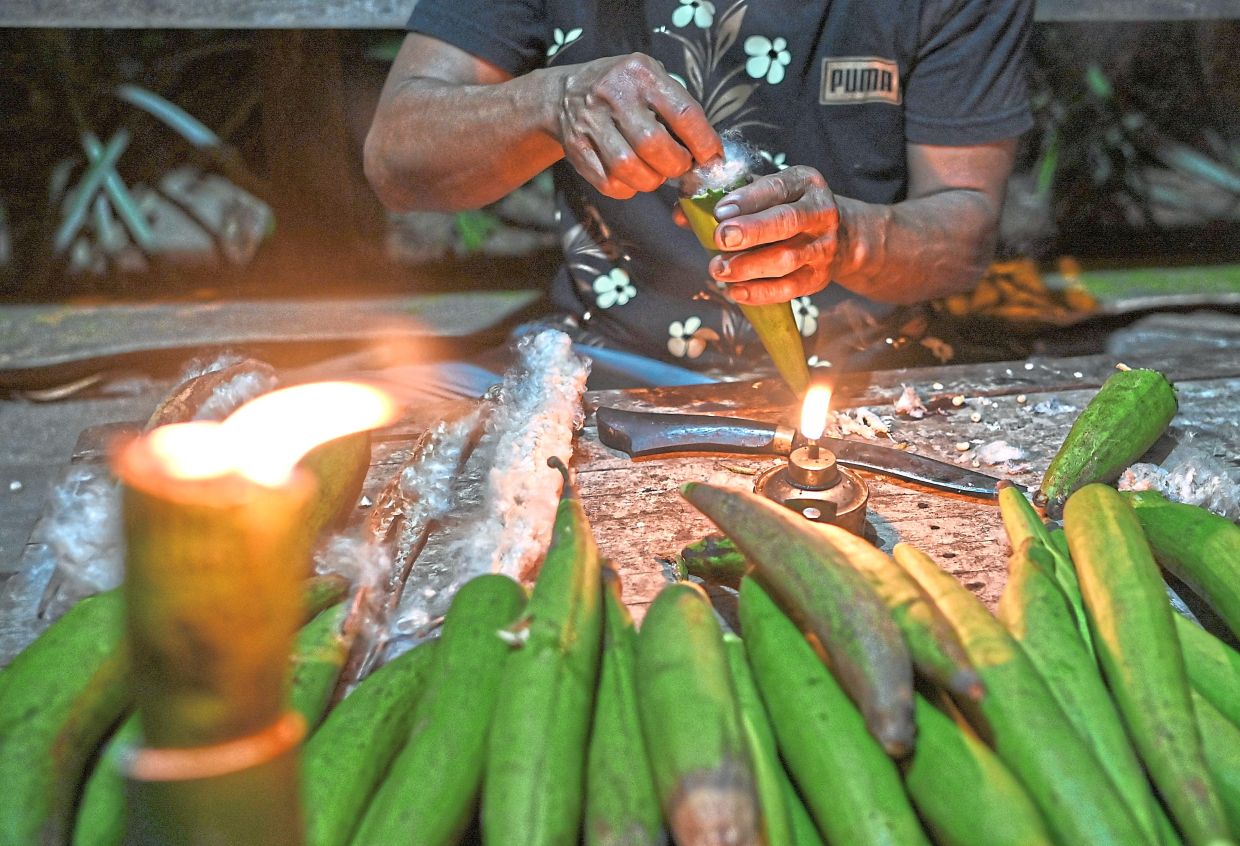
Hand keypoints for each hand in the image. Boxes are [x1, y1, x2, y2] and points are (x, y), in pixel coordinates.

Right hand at [554, 54, 721, 198]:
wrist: (566, 92)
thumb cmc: (623, 90)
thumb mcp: (651, 80)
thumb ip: (677, 109)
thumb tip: (708, 153)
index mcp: (642, 74)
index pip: (683, 114)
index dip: (703, 143)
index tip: (712, 157)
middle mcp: (614, 94)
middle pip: (654, 145)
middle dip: (676, 165)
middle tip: (680, 167)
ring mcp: (591, 122)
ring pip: (629, 168)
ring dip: (652, 180)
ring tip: (657, 173)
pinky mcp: (576, 147)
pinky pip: (608, 182)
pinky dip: (628, 188)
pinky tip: (633, 178)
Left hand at [706, 166, 843, 304]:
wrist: (840, 237)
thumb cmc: (787, 209)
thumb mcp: (765, 193)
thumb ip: (725, 200)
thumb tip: (679, 214)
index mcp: (805, 183)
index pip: (776, 187)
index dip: (747, 199)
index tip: (719, 211)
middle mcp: (820, 212)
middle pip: (786, 222)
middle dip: (751, 231)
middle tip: (720, 238)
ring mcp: (822, 247)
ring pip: (787, 259)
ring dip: (749, 266)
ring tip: (718, 269)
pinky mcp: (818, 278)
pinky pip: (789, 288)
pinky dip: (760, 292)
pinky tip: (736, 291)